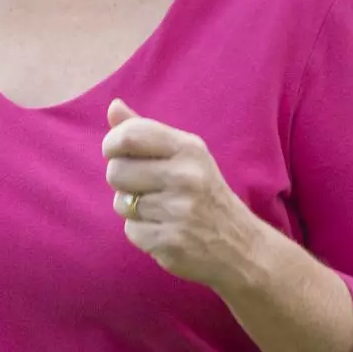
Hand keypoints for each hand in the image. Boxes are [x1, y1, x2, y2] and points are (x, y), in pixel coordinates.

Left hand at [105, 99, 268, 292]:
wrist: (240, 245)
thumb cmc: (205, 192)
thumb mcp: (186, 155)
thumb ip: (147, 130)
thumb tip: (114, 106)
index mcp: (189, 148)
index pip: (130, 135)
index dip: (112, 143)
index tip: (117, 153)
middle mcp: (186, 176)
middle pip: (116, 170)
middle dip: (122, 180)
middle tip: (144, 186)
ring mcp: (179, 211)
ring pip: (121, 203)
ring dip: (132, 207)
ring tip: (159, 209)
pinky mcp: (170, 241)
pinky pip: (130, 230)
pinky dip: (141, 232)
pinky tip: (164, 229)